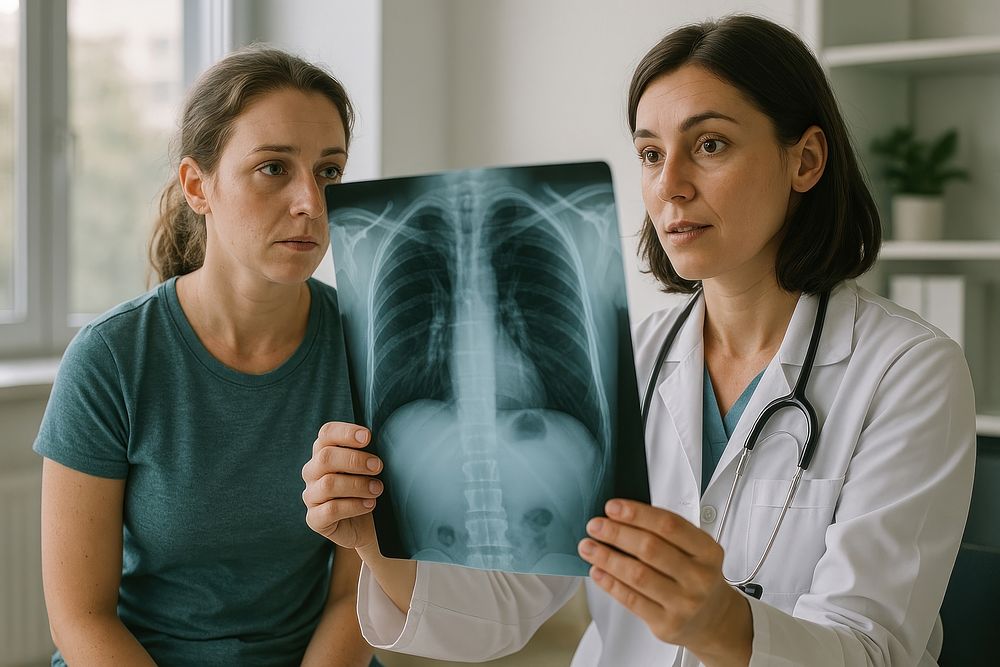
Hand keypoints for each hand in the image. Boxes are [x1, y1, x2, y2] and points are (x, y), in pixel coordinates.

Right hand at [302, 421, 382, 551]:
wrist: (368, 527)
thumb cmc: (367, 491)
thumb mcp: (369, 469)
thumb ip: (368, 454)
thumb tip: (382, 442)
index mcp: (324, 453)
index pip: (326, 433)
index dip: (345, 432)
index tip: (367, 437)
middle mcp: (313, 472)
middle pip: (325, 457)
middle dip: (355, 460)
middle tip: (377, 467)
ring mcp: (311, 496)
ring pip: (328, 484)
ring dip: (358, 485)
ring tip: (377, 489)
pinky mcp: (314, 519)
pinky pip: (330, 510)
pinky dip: (354, 506)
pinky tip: (369, 504)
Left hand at [578, 499, 751, 663]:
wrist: (713, 619)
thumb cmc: (696, 576)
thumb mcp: (696, 550)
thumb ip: (667, 533)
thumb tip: (620, 515)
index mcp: (708, 552)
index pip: (669, 525)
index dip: (637, 514)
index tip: (613, 507)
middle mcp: (699, 577)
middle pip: (650, 549)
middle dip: (616, 533)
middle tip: (595, 525)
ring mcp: (684, 603)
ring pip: (637, 575)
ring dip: (606, 557)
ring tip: (588, 546)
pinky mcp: (667, 624)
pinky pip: (631, 600)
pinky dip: (610, 583)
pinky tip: (597, 571)